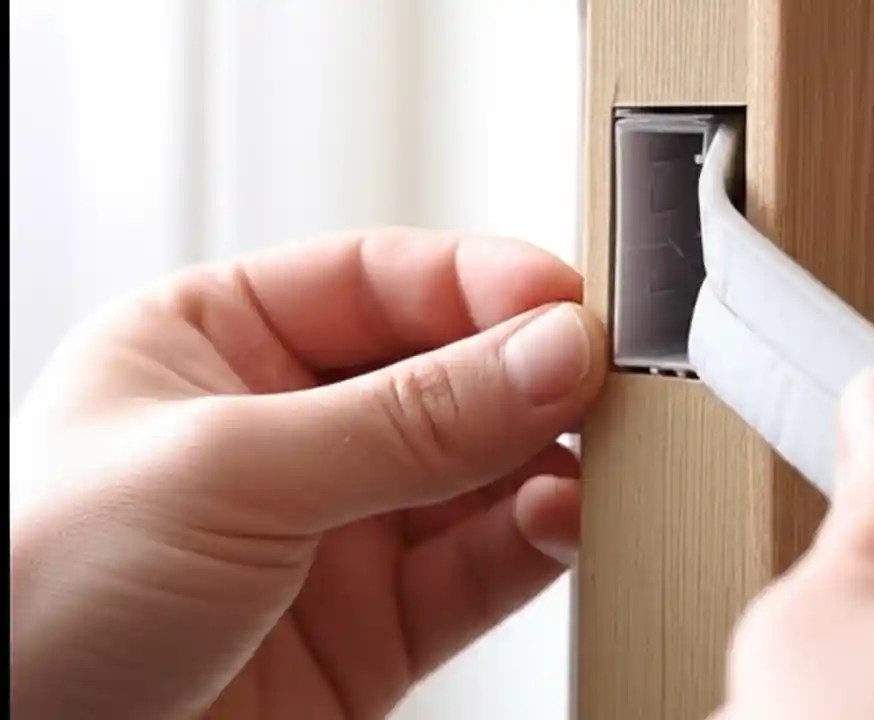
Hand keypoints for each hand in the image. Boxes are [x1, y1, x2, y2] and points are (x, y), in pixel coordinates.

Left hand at [10, 228, 606, 718]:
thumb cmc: (34, 599)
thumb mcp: (226, 470)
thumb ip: (404, 417)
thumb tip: (544, 353)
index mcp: (222, 343)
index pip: (382, 281)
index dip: (481, 283)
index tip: (565, 303)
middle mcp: (291, 430)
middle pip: (448, 373)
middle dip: (528, 375)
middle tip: (598, 380)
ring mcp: (341, 528)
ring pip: (483, 473)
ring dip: (547, 462)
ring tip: (595, 457)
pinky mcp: (380, 626)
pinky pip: (483, 567)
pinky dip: (537, 543)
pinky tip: (560, 521)